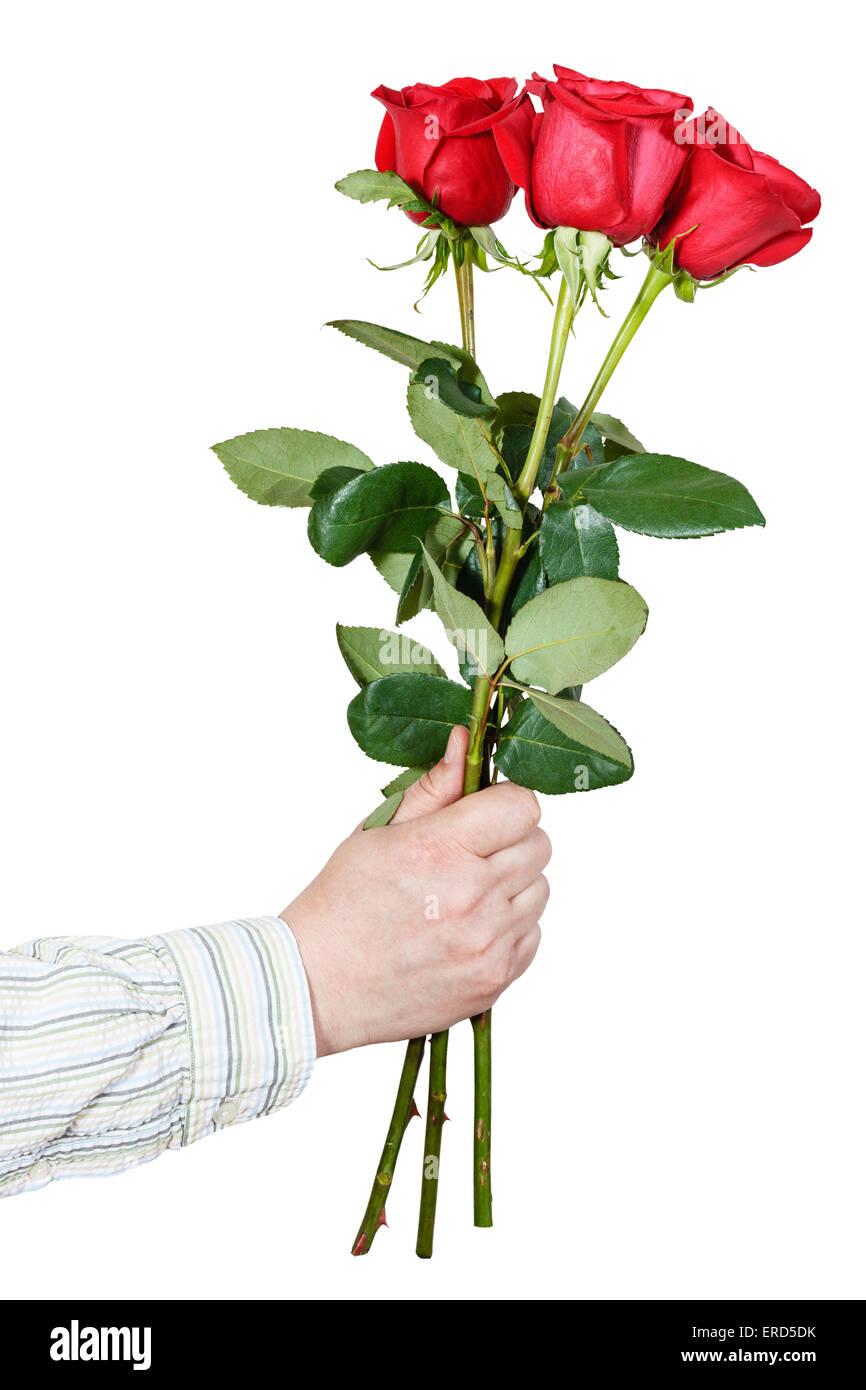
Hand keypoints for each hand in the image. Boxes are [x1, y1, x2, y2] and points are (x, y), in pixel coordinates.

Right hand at [283, 726, 549, 1056]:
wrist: (319, 986)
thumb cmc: (342, 904)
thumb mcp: (378, 832)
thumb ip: (433, 788)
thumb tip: (466, 741)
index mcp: (440, 849)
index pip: (522, 805)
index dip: (504, 803)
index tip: (483, 813)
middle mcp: (473, 895)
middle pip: (539, 844)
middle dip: (510, 841)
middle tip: (469, 855)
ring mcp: (489, 942)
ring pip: (541, 889)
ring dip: (513, 885)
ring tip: (464, 895)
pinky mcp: (496, 978)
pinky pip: (534, 934)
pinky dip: (510, 928)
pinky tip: (468, 929)